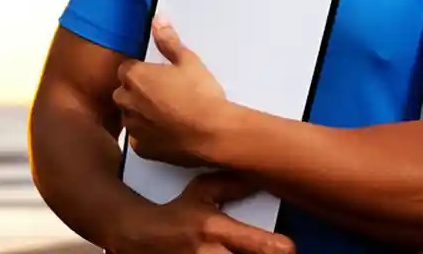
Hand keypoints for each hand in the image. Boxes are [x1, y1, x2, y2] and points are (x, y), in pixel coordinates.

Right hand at [110, 171, 293, 253]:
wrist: (136, 235)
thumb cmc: (174, 214)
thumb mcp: (199, 192)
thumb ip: (230, 185)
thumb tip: (260, 176)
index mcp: (216, 229)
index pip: (263, 246)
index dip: (282, 248)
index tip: (287, 247)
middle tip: (269, 253)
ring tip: (243, 253)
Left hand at [114, 15, 235, 167]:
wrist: (214, 133)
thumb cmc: (201, 95)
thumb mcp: (188, 61)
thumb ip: (168, 41)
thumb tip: (158, 20)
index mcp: (135, 77)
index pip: (126, 69)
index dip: (142, 72)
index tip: (157, 76)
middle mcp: (127, 102)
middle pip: (123, 92)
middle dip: (137, 92)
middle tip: (162, 94)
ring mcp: (133, 127)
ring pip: (129, 116)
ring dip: (140, 113)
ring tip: (166, 114)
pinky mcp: (142, 149)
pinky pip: (138, 139)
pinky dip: (148, 135)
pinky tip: (166, 131)